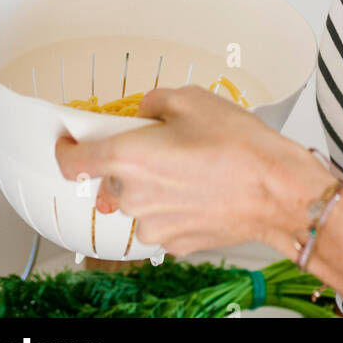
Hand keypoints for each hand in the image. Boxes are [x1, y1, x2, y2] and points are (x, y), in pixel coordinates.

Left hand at [54, 85, 324, 257]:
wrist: (276, 191)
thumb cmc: (239, 146)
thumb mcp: (194, 99)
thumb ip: (156, 101)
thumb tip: (147, 110)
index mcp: (128, 157)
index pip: (73, 162)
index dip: (66, 148)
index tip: (69, 140)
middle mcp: (133, 196)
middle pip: (111, 178)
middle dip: (129, 160)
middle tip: (163, 142)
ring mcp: (153, 226)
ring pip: (137, 200)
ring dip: (152, 184)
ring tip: (191, 167)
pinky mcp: (174, 244)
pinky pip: (161, 219)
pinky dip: (172, 204)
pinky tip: (202, 188)